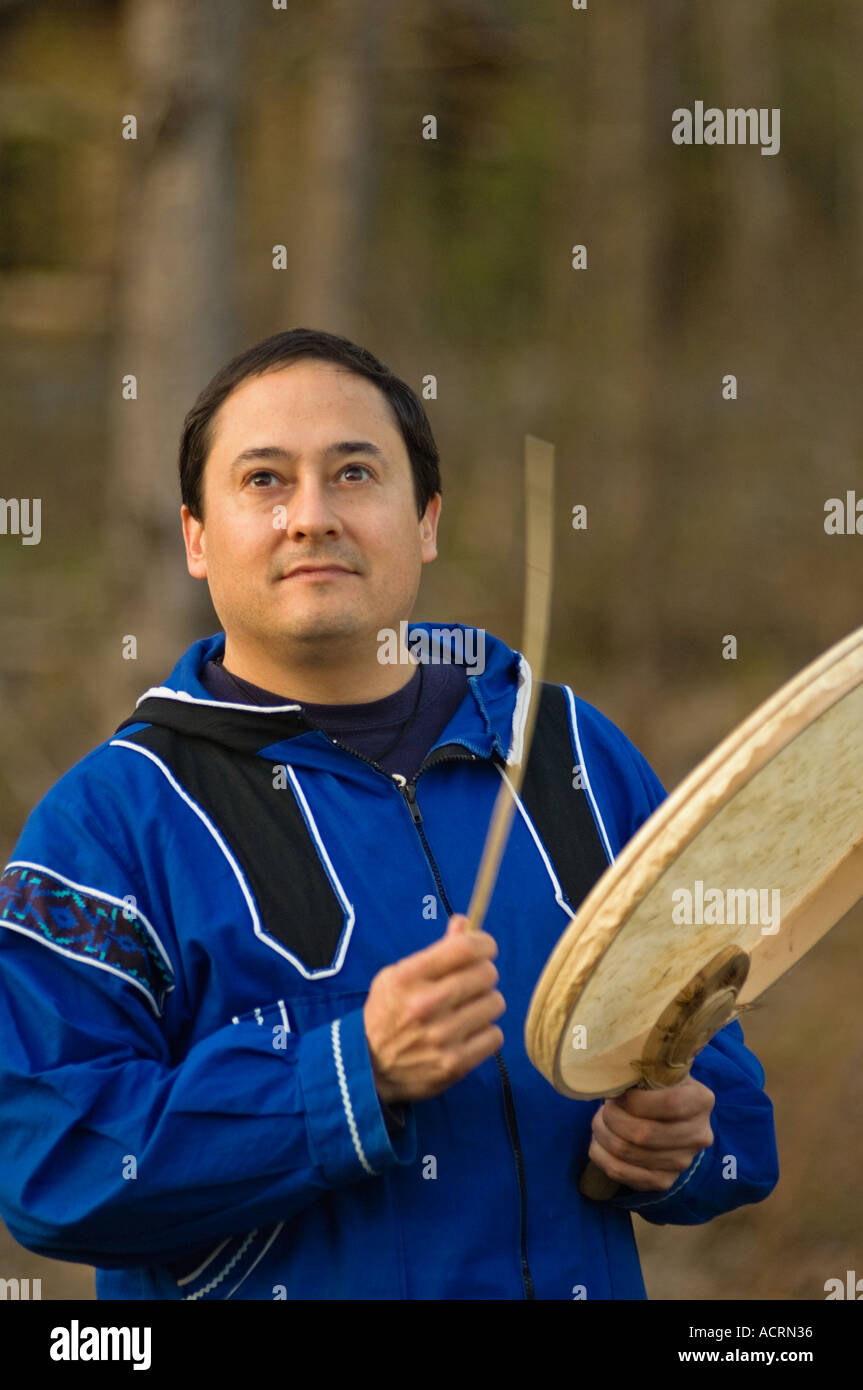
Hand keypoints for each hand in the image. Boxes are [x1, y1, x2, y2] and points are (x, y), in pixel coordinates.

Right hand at [364, 914, 504, 1104]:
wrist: (368, 1067)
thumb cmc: (385, 1014)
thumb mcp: (397, 975)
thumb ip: (435, 951)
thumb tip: (466, 924)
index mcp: (409, 977)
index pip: (466, 948)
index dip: (484, 944)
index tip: (484, 948)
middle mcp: (426, 1005)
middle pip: (486, 974)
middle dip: (484, 973)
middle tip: (472, 982)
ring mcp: (442, 1037)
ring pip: (495, 1003)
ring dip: (485, 1003)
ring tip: (467, 1009)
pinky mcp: (455, 1064)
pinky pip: (495, 1036)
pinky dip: (485, 1033)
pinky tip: (468, 1032)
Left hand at [587, 1076, 714, 1191]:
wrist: (668, 1117)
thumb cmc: (656, 1088)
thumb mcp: (659, 1071)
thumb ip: (645, 1066)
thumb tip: (614, 1062)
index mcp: (702, 1100)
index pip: (669, 1103)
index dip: (635, 1100)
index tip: (617, 1092)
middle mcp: (699, 1135)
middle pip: (644, 1134)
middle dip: (613, 1118)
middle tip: (604, 1107)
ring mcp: (682, 1162)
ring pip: (627, 1152)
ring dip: (603, 1134)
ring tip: (600, 1120)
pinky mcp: (664, 1181)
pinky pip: (621, 1172)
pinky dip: (601, 1155)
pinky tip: (599, 1141)